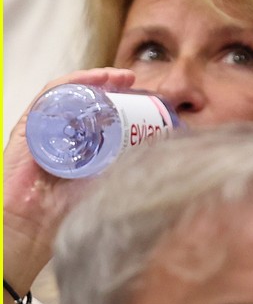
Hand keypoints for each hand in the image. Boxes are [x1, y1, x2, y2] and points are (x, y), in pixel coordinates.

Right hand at [3, 69, 136, 303]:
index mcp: (82, 149)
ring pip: (72, 95)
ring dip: (97, 80)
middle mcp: (63, 135)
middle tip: (138, 83)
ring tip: (121, 77)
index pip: (104, 118)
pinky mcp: (30, 126)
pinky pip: (49, 96)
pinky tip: (93, 80)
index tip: (149, 101)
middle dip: (114, 88)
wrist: (30, 226)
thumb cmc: (65, 213)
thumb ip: (133, 177)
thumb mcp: (109, 188)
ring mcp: (46, 128)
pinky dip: (72, 83)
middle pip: (89, 102)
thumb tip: (172, 169)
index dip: (126, 106)